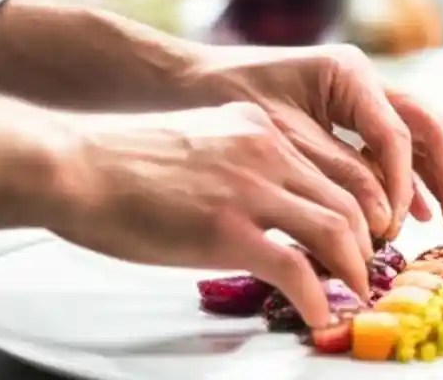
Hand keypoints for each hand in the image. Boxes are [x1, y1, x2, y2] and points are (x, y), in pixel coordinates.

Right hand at [52, 101, 372, 327]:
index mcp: (258, 128)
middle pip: (349, 197)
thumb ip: (240, 166)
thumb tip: (266, 209)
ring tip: (355, 295)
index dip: (362, 205)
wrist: (74, 165)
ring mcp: (250, 189)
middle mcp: (265, 149)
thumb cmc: (120, 164)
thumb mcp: (198, 144)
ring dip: (354, 270)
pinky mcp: (228, 230)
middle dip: (367, 241)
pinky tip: (318, 314)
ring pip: (336, 229)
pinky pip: (296, 268)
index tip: (364, 235)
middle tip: (368, 271)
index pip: (335, 165)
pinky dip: (318, 297)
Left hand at [178, 43, 442, 247]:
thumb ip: (335, 172)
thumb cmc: (222, 99)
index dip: (404, 184)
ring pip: (420, 142)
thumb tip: (382, 218)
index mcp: (349, 73)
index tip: (394, 229)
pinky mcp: (347, 123)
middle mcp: (364, 83)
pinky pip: (393, 153)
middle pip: (429, 130)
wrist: (183, 82)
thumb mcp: (279, 138)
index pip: (397, 132)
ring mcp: (360, 101)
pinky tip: (420, 216)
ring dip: (441, 184)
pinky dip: (409, 183)